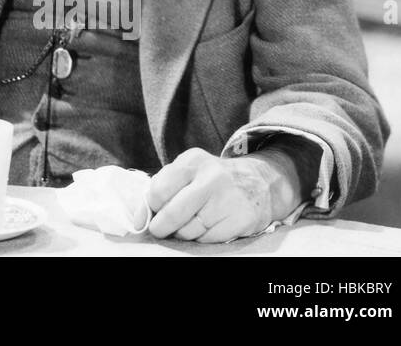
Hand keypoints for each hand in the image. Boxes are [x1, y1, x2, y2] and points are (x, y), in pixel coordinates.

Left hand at [147, 147, 301, 242]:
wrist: (259, 182)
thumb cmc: (212, 178)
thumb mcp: (188, 170)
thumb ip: (163, 186)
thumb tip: (140, 216)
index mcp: (192, 162)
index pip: (159, 190)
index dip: (149, 207)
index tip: (148, 215)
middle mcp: (211, 178)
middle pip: (173, 213)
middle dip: (161, 227)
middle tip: (159, 230)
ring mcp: (228, 199)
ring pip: (190, 230)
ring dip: (183, 233)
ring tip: (188, 224)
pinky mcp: (242, 218)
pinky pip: (209, 239)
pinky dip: (202, 238)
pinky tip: (208, 227)